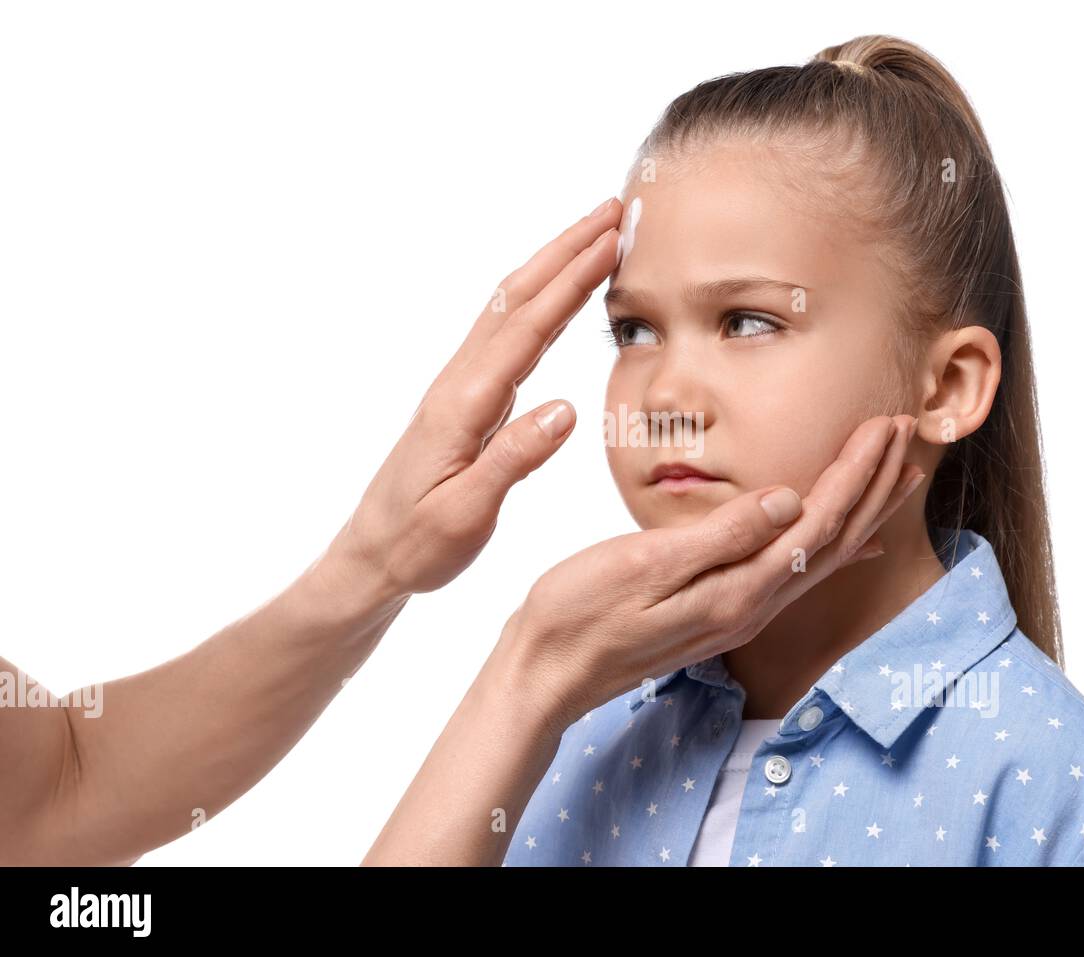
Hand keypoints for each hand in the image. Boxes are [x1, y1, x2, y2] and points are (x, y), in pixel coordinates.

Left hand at [321, 198, 624, 603]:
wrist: (371, 556)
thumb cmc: (417, 544)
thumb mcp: (465, 514)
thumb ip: (513, 459)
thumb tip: (564, 408)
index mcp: (464, 405)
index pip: (527, 328)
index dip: (572, 280)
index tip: (611, 240)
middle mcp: (461, 383)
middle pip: (518, 297)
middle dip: (567, 248)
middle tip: (613, 210)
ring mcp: (462, 387)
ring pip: (511, 308)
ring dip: (553, 265)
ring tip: (595, 236)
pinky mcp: (468, 400)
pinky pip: (509, 334)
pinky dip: (540, 301)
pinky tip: (558, 296)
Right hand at [499, 414, 923, 734]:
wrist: (547, 672)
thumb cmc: (581, 612)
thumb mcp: (645, 564)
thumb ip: (721, 534)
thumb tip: (790, 499)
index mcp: (738, 590)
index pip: (817, 523)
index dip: (855, 473)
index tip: (884, 425)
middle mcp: (752, 607)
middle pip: (834, 539)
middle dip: (872, 482)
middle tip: (904, 430)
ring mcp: (740, 613)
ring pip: (823, 556)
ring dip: (861, 509)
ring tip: (896, 474)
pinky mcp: (723, 612)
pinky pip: (798, 574)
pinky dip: (833, 548)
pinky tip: (851, 543)